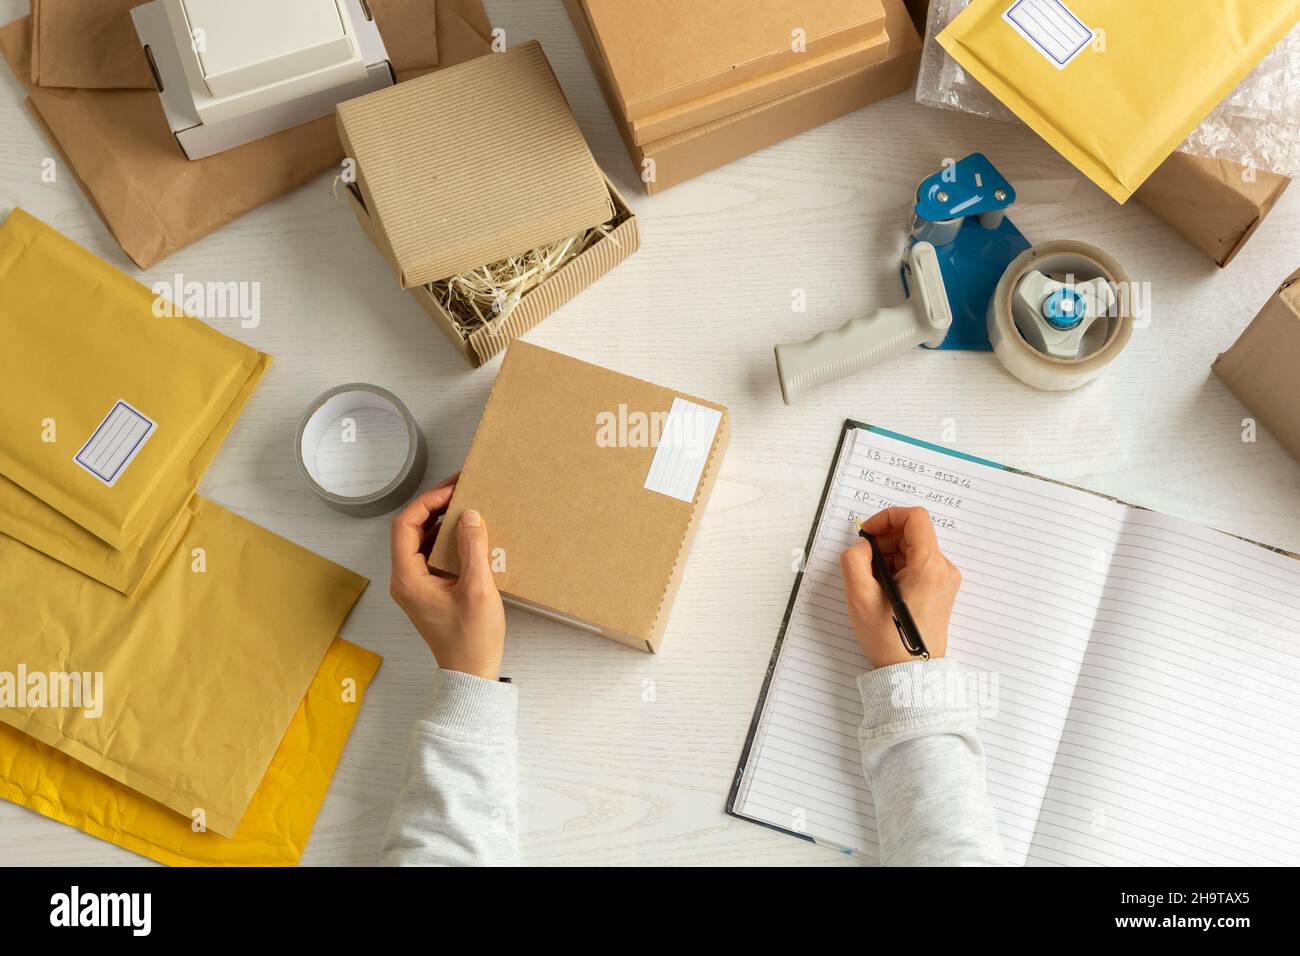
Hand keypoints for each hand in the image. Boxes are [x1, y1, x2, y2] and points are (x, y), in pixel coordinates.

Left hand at [389, 475, 505, 680]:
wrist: (471, 673)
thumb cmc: (472, 638)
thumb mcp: (477, 590)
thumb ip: (473, 548)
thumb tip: (469, 514)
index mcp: (407, 578)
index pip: (405, 526)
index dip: (427, 502)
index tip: (453, 490)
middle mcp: (405, 579)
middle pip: (411, 530)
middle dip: (434, 507)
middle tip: (461, 490)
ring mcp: (415, 586)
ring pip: (421, 541)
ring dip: (441, 522)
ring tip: (466, 505)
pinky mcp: (428, 590)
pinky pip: (432, 555)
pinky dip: (447, 539)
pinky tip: (468, 534)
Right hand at [839, 507, 960, 667]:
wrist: (911, 673)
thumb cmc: (888, 639)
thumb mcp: (860, 597)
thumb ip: (854, 560)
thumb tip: (863, 546)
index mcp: (929, 566)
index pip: (914, 517)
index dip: (887, 517)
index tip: (867, 535)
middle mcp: (944, 569)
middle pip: (913, 533)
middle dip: (884, 542)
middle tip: (864, 565)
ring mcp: (945, 580)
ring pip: (913, 549)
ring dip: (889, 557)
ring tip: (874, 584)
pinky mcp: (941, 589)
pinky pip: (918, 565)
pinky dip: (898, 568)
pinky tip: (885, 591)